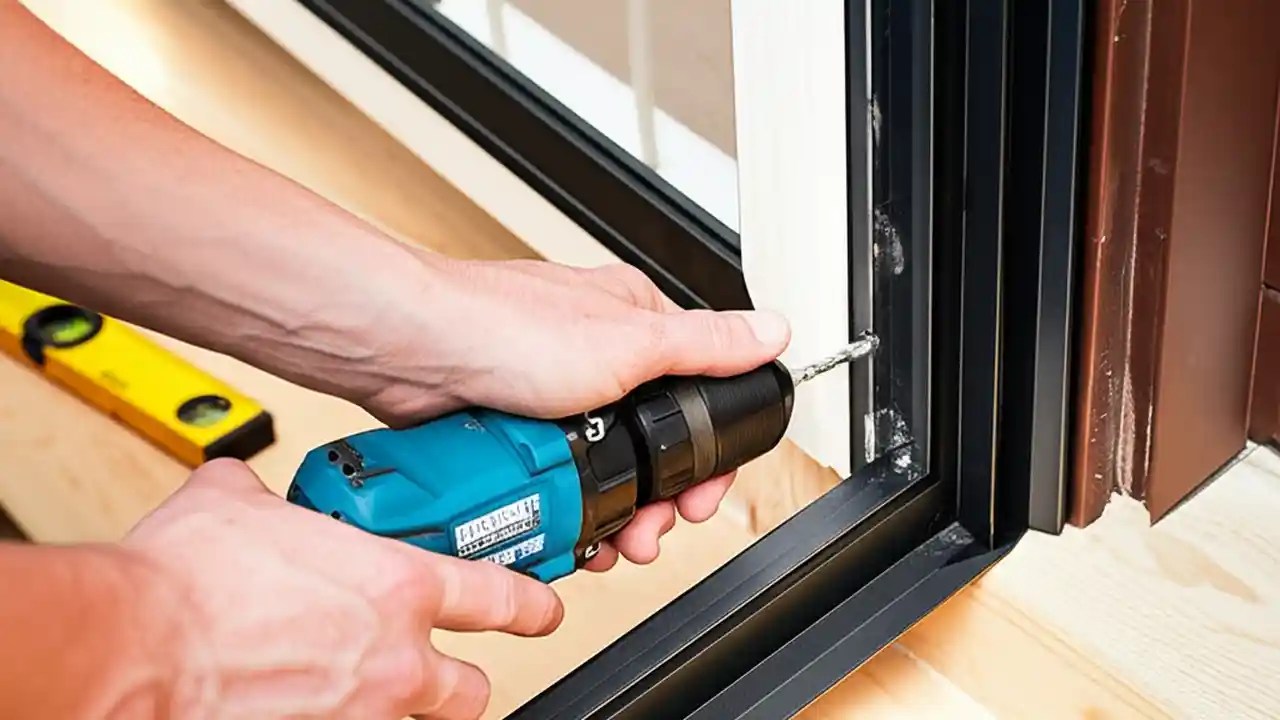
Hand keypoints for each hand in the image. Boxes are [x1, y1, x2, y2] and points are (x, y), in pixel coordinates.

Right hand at [124, 458, 562, 718]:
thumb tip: (244, 488)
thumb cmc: (185, 582)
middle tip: (449, 673)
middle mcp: (392, 658)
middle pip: (471, 687)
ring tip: (379, 700)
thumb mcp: (233, 505)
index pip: (497, 597)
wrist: (135, 648)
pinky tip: (318, 709)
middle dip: (465, 682)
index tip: (541, 609)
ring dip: (407, 713)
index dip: (530, 605)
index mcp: (394, 587)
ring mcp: (361, 712)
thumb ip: (260, 497)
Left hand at [364, 255, 790, 570]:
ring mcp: (550, 390)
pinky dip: (565, 506)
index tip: (699, 498)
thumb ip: (706, 344)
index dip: (704, 456)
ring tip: (611, 540)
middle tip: (652, 530)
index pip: (699, 392)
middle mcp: (594, 352)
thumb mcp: (629, 341)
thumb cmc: (503, 327)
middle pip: (650, 440)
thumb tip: (771, 330)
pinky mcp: (513, 423)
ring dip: (613, 511)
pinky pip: (555, 475)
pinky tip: (566, 529)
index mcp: (633, 321)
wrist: (409, 352)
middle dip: (657, 496)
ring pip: (602, 465)